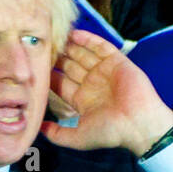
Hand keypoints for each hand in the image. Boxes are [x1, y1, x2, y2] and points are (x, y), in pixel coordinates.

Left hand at [41, 30, 172, 156]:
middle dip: (57, 57)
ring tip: (55, 35)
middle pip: (69, 66)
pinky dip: (88, 39)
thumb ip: (57, 134)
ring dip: (69, 45)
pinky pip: (100, 46)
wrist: (138, 124)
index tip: (34, 66)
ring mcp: (104, 71)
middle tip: (41, 46)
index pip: (60, 83)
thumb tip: (39, 128)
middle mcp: (92, 84)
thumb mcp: (78, 138)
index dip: (48, 74)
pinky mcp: (117, 61)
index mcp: (82, 100)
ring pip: (83, 54)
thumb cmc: (110, 132)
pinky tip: (74, 33)